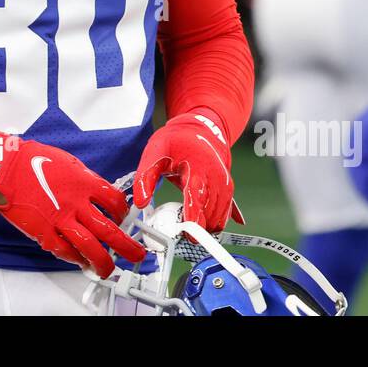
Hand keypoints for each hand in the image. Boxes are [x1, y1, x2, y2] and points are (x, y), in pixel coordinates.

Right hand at [0, 134, 144, 276]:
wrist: (6, 167)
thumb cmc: (32, 160)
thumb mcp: (68, 162)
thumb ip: (85, 179)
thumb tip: (97, 191)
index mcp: (84, 183)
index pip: (115, 202)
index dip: (123, 213)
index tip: (124, 218)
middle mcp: (76, 203)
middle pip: (109, 230)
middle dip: (126, 246)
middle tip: (135, 254)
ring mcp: (60, 219)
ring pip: (89, 246)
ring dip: (103, 261)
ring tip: (109, 269)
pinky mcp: (43, 232)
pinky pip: (64, 251)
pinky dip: (75, 258)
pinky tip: (81, 261)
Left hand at [133, 111, 242, 232]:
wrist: (200, 131)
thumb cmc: (177, 142)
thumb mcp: (154, 152)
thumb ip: (145, 177)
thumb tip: (140, 202)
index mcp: (197, 167)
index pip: (197, 196)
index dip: (194, 216)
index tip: (190, 233)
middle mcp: (216, 178)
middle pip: (210, 211)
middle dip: (198, 228)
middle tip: (181, 236)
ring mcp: (224, 185)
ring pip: (219, 216)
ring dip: (206, 227)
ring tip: (188, 231)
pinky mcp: (227, 190)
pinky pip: (225, 213)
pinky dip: (215, 222)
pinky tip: (209, 230)